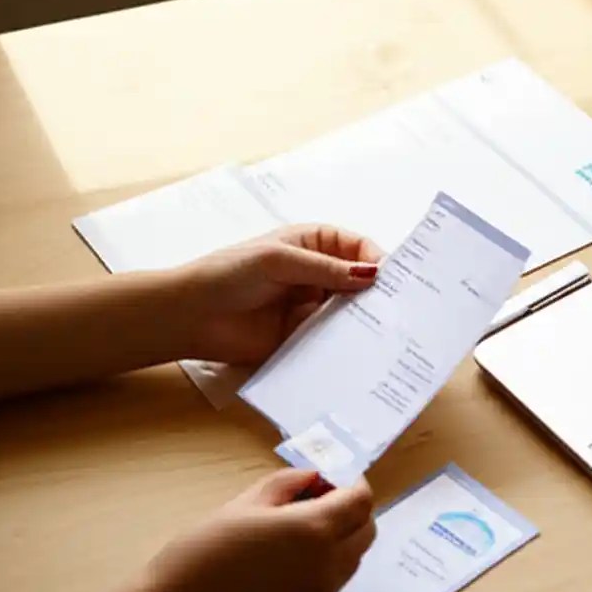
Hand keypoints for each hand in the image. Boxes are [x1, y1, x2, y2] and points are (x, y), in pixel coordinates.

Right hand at [140, 469, 375, 591]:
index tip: (336, 476)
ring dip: (340, 540)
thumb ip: (289, 483)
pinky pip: (329, 586)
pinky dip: (323, 567)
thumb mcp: (246, 502)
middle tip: (321, 501)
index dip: (354, 483)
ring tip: (298, 532)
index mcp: (315, 530)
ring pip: (351, 560)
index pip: (360, 501)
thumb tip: (315, 476)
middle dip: (353, 512)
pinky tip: (285, 564)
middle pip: (366, 532)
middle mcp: (328, 566)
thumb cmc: (204, 550)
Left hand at [178, 225, 384, 363]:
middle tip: (400, 307)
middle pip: (359, 280)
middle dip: (377, 291)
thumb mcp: (279, 260)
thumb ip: (325, 269)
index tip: (392, 279)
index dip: (376, 260)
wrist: (191, 317)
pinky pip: (332, 337)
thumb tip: (371, 275)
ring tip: (387, 330)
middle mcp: (317, 273)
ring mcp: (311, 305)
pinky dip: (346, 341)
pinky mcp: (304, 335)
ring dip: (364, 317)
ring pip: (349, 310)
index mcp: (312, 243)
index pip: (357, 247)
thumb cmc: (230, 274)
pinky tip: (361, 348)